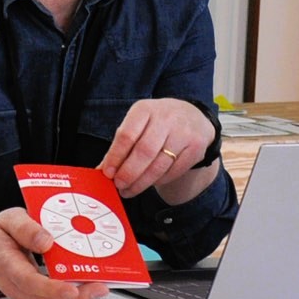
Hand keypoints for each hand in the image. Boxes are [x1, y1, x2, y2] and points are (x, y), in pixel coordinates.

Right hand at [0, 209, 109, 298]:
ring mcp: (23, 292)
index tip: (73, 289)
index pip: (29, 281)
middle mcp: (14, 283)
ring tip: (99, 287)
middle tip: (99, 287)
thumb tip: (46, 240)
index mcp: (6, 263)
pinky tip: (88, 286)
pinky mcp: (31, 295)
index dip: (53, 288)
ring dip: (77, 298)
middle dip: (75, 296)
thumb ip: (25, 228)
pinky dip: (72, 295)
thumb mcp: (9, 219)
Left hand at [99, 98, 215, 198]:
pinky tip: (149, 183)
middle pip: (144, 151)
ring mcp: (183, 133)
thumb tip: (102, 170)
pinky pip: (173, 171)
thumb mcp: (138, 124)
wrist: (193, 117)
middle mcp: (166, 118)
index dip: (115, 157)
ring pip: (159, 165)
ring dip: (142, 182)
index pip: (127, 135)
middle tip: (119, 185)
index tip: (107, 173)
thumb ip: (121, 145)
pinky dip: (159, 181)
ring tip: (130, 190)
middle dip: (129, 173)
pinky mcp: (196, 148)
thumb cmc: (157, 123)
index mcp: (145, 109)